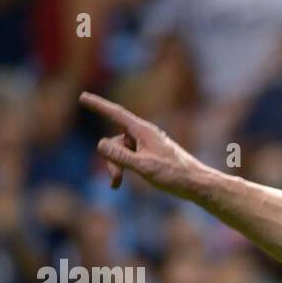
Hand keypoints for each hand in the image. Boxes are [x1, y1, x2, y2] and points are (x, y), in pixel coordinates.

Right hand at [78, 91, 204, 195]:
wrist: (198, 184)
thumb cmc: (174, 175)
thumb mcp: (143, 166)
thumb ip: (121, 156)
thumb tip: (100, 144)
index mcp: (143, 131)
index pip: (115, 113)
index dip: (98, 105)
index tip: (83, 96)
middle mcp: (145, 134)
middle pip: (115, 140)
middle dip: (110, 159)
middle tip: (114, 182)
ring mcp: (148, 144)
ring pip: (122, 151)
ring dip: (117, 167)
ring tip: (117, 185)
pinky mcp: (151, 155)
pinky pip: (130, 157)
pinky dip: (125, 167)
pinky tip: (121, 183)